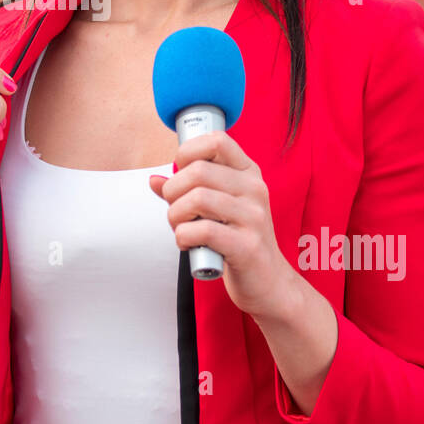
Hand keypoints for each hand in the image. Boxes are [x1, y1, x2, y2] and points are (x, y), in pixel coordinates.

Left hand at [148, 131, 295, 322]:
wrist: (268, 282)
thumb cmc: (238, 241)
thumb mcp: (218, 209)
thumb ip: (187, 192)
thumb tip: (154, 180)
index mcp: (248, 173)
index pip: (217, 141)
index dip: (188, 151)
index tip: (180, 172)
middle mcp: (255, 190)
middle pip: (198, 171)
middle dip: (173, 191)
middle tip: (175, 210)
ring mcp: (254, 217)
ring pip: (197, 198)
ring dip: (175, 216)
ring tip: (181, 228)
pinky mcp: (247, 246)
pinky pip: (202, 230)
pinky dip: (183, 237)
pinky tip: (188, 244)